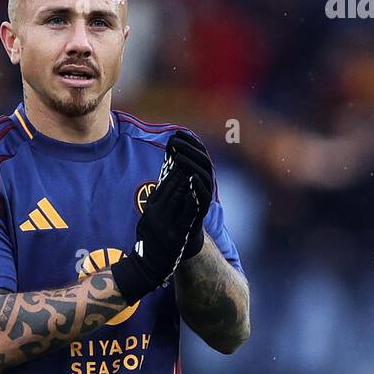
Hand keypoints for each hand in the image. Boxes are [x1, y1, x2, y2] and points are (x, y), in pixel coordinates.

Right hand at [111, 164, 200, 303]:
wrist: (145, 268)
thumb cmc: (150, 243)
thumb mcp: (148, 220)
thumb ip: (157, 204)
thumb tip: (166, 184)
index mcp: (150, 210)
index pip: (163, 185)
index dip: (174, 170)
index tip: (184, 158)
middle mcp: (155, 215)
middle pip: (171, 188)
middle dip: (183, 172)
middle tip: (193, 159)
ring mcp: (165, 226)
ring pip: (178, 198)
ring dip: (188, 182)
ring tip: (197, 170)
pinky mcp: (174, 236)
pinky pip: (185, 215)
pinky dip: (191, 202)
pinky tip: (196, 193)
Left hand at [165, 129, 213, 259]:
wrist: (181, 239)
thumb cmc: (175, 211)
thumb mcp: (171, 186)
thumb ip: (173, 169)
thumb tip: (168, 147)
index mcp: (198, 174)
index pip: (197, 152)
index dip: (189, 141)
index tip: (176, 133)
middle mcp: (205, 183)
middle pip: (203, 159)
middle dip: (190, 149)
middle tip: (176, 141)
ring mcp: (205, 196)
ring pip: (205, 175)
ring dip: (192, 164)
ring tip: (178, 157)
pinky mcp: (203, 209)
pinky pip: (204, 195)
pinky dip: (198, 185)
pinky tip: (190, 177)